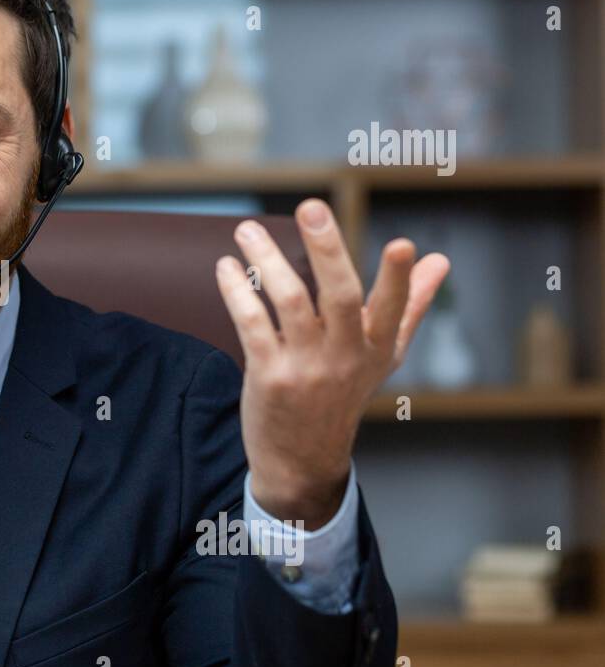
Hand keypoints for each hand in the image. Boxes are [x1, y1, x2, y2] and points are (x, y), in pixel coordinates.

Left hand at [214, 199, 449, 528]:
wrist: (302, 460)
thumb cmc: (343, 395)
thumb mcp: (381, 357)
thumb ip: (409, 306)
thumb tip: (440, 261)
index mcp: (377, 346)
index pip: (394, 308)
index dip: (400, 279)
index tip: (406, 246)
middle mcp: (345, 356)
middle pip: (340, 295)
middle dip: (327, 249)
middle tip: (310, 206)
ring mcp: (306, 367)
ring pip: (289, 302)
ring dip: (266, 260)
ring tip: (246, 230)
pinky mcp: (269, 377)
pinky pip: (252, 325)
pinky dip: (237, 292)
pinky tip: (226, 267)